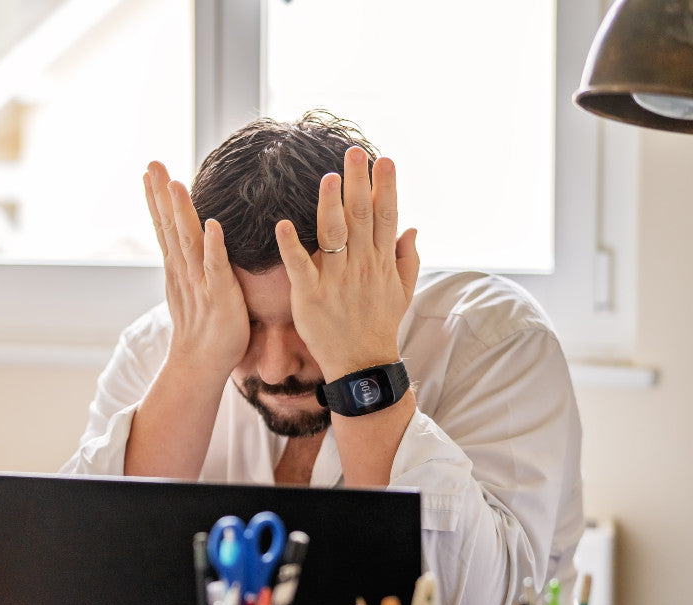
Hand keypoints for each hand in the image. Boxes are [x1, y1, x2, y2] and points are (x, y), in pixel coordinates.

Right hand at [144, 161, 248, 380]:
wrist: (202, 363)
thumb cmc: (204, 326)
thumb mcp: (193, 287)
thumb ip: (191, 262)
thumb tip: (192, 239)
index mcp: (178, 266)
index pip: (165, 226)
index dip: (156, 198)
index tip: (150, 170)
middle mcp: (184, 270)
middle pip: (169, 226)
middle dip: (159, 194)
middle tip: (152, 164)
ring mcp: (199, 281)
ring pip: (188, 240)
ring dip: (181, 212)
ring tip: (175, 184)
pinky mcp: (219, 295)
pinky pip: (216, 267)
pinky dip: (214, 246)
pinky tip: (212, 225)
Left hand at [275, 147, 419, 380]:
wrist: (361, 364)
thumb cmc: (379, 325)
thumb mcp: (402, 291)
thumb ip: (407, 258)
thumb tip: (412, 226)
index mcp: (381, 262)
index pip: (384, 217)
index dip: (385, 188)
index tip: (383, 160)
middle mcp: (361, 267)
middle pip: (360, 218)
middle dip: (358, 183)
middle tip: (353, 152)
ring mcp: (335, 281)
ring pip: (333, 236)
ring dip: (330, 205)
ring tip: (328, 177)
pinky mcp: (311, 297)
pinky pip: (300, 267)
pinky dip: (291, 246)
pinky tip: (282, 224)